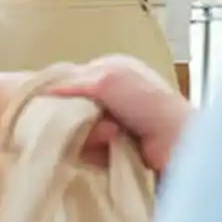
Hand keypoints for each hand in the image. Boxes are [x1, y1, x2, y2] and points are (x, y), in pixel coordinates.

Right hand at [46, 55, 191, 172]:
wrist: (178, 144)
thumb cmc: (150, 104)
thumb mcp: (110, 80)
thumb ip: (74, 82)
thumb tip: (43, 90)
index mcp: (113, 69)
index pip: (72, 79)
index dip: (62, 92)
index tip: (54, 104)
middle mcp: (113, 93)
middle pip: (72, 108)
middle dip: (79, 118)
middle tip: (101, 123)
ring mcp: (114, 121)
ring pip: (78, 131)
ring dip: (91, 137)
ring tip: (113, 137)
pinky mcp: (114, 148)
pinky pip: (88, 150)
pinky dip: (96, 152)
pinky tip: (110, 151)